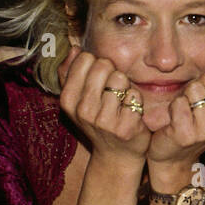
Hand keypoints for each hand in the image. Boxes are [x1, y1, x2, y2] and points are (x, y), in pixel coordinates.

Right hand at [58, 48, 150, 169]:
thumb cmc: (98, 120)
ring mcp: (104, 121)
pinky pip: (135, 95)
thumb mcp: (77, 99)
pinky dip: (136, 100)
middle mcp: (83, 110)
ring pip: (121, 78)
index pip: (86, 58)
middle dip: (112, 72)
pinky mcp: (126, 127)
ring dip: (125, 87)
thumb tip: (75, 49)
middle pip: (104, 65)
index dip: (97, 64)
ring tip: (121, 101)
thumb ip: (70, 72)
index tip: (99, 80)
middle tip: (113, 91)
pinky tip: (131, 112)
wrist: (116, 155)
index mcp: (68, 100)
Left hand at [145, 58, 204, 172]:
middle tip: (194, 104)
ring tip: (186, 112)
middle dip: (198, 86)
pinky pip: (178, 102)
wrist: (175, 156)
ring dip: (185, 96)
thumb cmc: (198, 125)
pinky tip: (175, 120)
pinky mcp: (186, 135)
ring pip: (193, 88)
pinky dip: (173, 107)